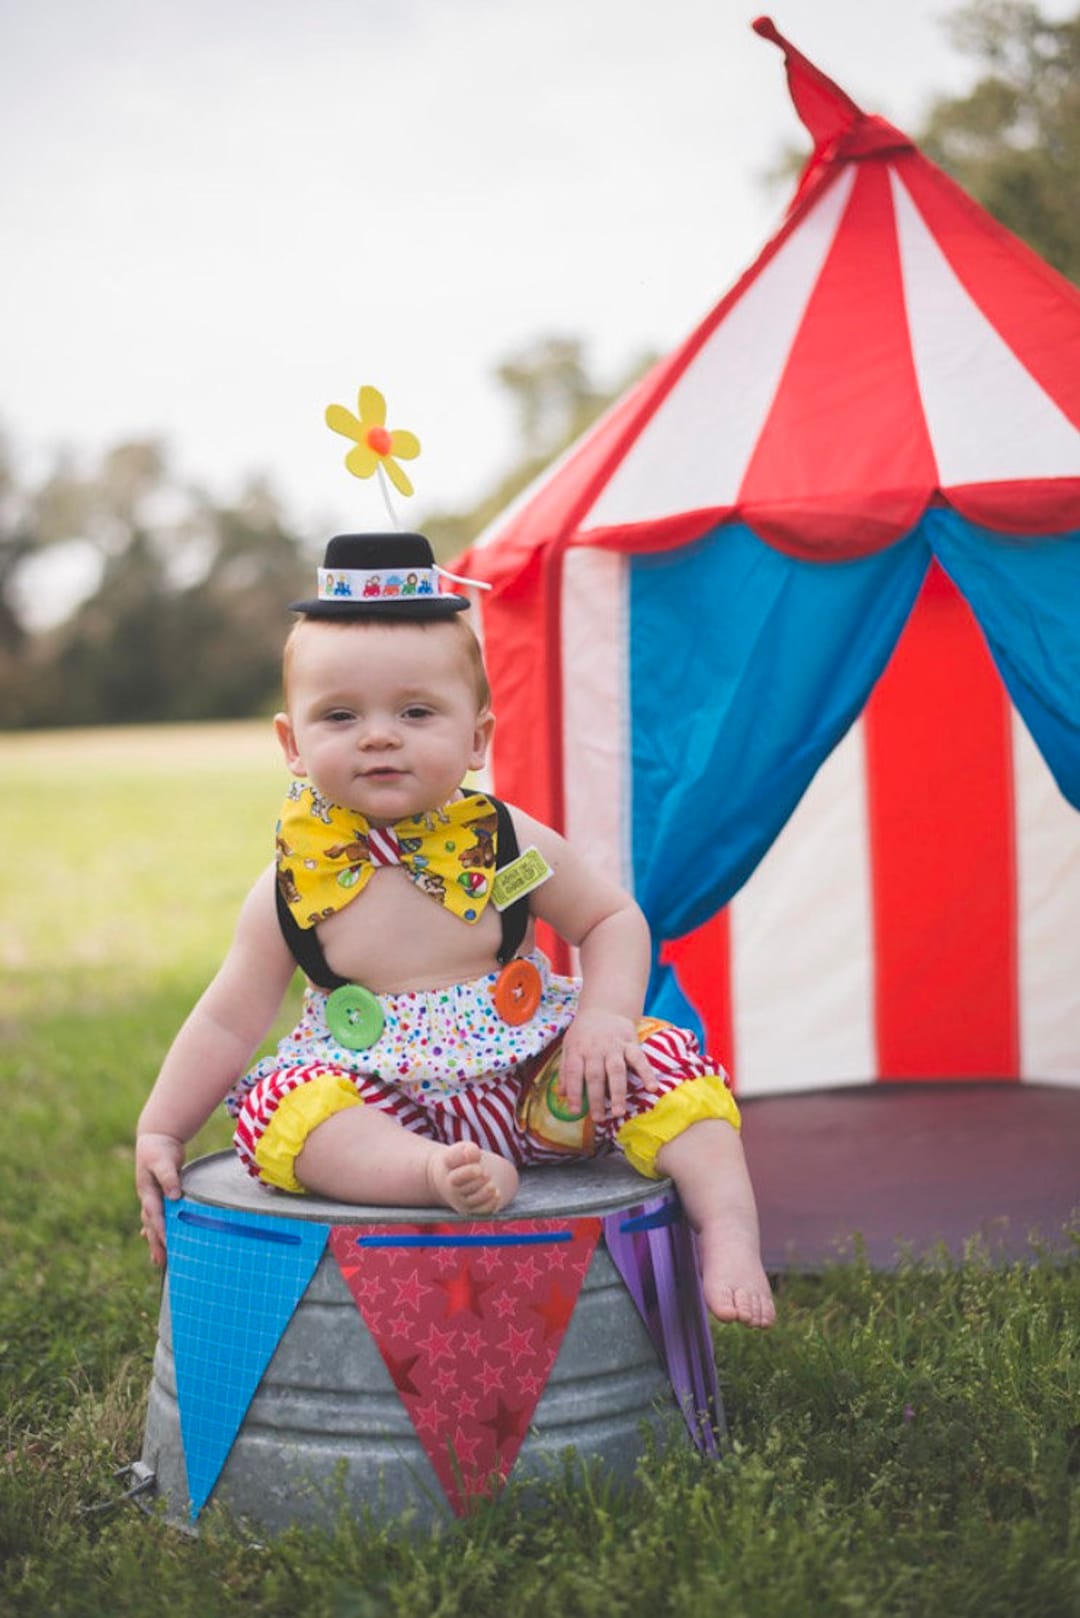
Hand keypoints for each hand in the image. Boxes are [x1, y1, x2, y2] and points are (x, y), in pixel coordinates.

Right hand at [135, 1133, 184, 1266]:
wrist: (155, 1139)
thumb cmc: (159, 1149)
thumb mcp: (162, 1160)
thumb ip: (168, 1176)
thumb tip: (174, 1196)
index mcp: (147, 1191)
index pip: (154, 1214)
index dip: (160, 1229)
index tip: (168, 1243)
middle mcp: (148, 1198)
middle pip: (151, 1224)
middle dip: (156, 1243)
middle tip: (161, 1262)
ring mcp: (152, 1198)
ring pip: (153, 1224)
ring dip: (155, 1241)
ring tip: (159, 1260)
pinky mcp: (160, 1197)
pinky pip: (158, 1218)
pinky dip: (157, 1230)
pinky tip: (158, 1242)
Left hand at [558, 1009, 657, 1123]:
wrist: (604, 1008)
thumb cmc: (584, 1033)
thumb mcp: (569, 1046)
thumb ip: (565, 1070)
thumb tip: (561, 1095)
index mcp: (577, 1049)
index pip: (573, 1072)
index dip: (573, 1092)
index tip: (575, 1111)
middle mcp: (595, 1048)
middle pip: (595, 1076)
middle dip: (596, 1099)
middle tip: (599, 1118)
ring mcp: (614, 1046)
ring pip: (616, 1071)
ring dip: (618, 1093)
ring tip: (619, 1112)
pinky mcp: (630, 1043)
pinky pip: (639, 1059)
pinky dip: (646, 1073)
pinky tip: (651, 1088)